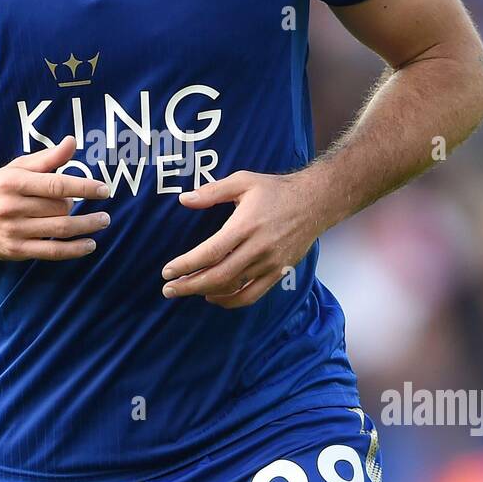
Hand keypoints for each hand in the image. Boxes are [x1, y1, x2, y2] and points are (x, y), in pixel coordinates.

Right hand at [0, 135, 109, 259]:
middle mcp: (12, 207)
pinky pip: (52, 252)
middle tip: (87, 204)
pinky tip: (90, 244)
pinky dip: (74, 249)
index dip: (83, 187)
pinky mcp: (16, 250)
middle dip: (77, 205)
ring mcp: (13, 231)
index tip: (104, 189)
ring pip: (59, 229)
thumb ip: (48, 158)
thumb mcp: (18, 168)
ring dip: (86, 226)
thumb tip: (72, 142)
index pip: (56, 185)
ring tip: (102, 221)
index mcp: (14, 182)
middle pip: (59, 208)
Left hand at [161, 169, 318, 307]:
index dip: (186, 265)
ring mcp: (270, 264)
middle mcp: (258, 248)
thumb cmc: (275, 190)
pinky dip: (231, 301)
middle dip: (189, 286)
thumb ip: (212, 191)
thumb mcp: (243, 181)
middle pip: (218, 276)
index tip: (167, 272)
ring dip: (206, 293)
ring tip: (186, 291)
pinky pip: (252, 295)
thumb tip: (184, 199)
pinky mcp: (279, 273)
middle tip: (168, 289)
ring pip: (233, 288)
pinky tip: (214, 296)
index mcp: (245, 226)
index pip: (210, 253)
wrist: (315, 202)